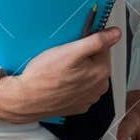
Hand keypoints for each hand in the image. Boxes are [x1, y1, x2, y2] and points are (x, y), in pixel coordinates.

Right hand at [0, 27, 119, 123]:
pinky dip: (72, 83)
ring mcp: (88, 99)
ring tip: (59, 70)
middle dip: (82, 56)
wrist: (24, 99)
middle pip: (95, 61)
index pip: (102, 46)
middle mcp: (98, 88)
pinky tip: (59, 81)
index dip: (86, 42)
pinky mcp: (77, 106)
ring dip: (77, 70)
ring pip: (87, 75)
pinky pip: (79, 88)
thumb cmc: (44, 77)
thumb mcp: (70, 51)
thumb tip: (115, 33)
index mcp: (101, 72)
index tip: (73, 44)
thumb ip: (97, 41)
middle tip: (63, 57)